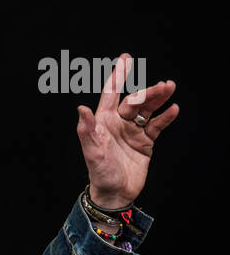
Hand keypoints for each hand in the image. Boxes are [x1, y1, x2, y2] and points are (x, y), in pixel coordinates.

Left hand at [76, 53, 178, 209]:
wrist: (115, 196)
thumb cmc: (100, 175)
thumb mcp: (92, 153)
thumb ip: (87, 131)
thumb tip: (81, 109)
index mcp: (104, 122)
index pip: (111, 93)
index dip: (118, 75)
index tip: (126, 58)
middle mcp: (119, 123)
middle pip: (135, 101)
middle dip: (149, 91)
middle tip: (164, 85)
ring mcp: (133, 131)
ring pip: (148, 109)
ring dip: (159, 99)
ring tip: (170, 88)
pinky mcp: (145, 142)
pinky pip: (157, 125)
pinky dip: (166, 117)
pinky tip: (173, 110)